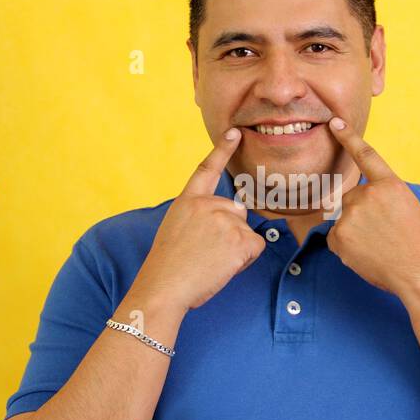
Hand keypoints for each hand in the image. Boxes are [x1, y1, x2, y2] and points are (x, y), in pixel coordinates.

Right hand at [131, 128, 266, 312]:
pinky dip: (245, 260)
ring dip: (236, 248)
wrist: (164, 287)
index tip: (235, 132)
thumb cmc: (168, 267)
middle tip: (205, 254)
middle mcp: (207, 204)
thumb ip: (201, 216)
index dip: (222, 149)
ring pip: (246, 231)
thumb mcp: (176, 229)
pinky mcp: (239, 239)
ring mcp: (224, 220)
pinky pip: (254, 247)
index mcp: (188, 201)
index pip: (207, 169)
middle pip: (236, 211)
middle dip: (230, 232)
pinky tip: (223, 266)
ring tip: (211, 262)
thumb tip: (235, 212)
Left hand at [324, 116, 419, 299]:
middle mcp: (369, 194)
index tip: (335, 122)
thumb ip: (380, 195)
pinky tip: (365, 254)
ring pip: (343, 218)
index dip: (348, 137)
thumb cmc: (416, 242)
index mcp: (390, 184)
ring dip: (354, 230)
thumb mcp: (406, 206)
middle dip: (361, 213)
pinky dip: (346, 246)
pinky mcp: (340, 235)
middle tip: (382, 233)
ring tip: (377, 245)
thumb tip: (354, 199)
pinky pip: (335, 237)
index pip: (366, 155)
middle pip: (352, 197)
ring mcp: (352, 214)